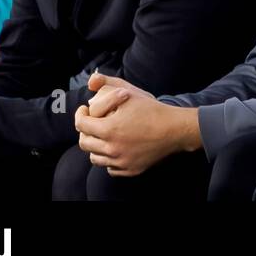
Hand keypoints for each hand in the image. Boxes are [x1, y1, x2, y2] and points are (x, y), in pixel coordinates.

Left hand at [74, 73, 200, 176]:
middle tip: (92, 123)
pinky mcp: (130, 169)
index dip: (80, 115)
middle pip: (85, 143)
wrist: (175, 129)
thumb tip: (90, 86)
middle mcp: (112, 149)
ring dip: (95, 146)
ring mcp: (120, 161)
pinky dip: (109, 159)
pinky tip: (116, 148)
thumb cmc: (152, 110)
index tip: (84, 110)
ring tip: (103, 136)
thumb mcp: (129, 93)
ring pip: (95, 158)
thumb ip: (106, 86)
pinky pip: (110, 168)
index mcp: (109, 129)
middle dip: (85, 131)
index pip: (81, 125)